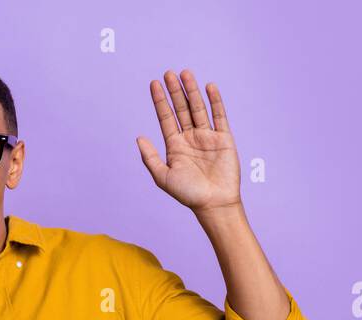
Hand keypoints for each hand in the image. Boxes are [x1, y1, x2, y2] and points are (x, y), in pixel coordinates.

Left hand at [136, 68, 240, 212]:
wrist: (214, 203)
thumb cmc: (187, 194)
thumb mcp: (163, 177)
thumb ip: (150, 158)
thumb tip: (138, 138)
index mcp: (175, 146)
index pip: (166, 118)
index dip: (160, 101)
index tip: (154, 84)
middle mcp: (190, 138)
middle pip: (181, 109)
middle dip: (175, 91)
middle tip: (169, 73)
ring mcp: (207, 136)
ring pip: (198, 108)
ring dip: (192, 91)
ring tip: (185, 73)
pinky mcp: (223, 138)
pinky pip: (219, 115)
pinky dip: (214, 101)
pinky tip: (209, 87)